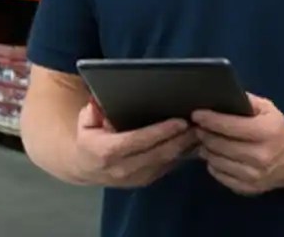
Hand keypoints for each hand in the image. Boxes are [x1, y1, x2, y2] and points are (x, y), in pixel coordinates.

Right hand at [73, 99, 199, 187]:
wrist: (86, 168)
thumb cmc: (88, 139)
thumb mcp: (84, 121)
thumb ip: (93, 111)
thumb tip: (102, 102)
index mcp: (106, 151)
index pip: (138, 141)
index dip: (160, 132)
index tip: (179, 121)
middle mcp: (122, 168)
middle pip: (158, 153)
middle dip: (181, 139)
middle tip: (198, 123)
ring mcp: (135, 178)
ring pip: (166, 162)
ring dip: (184, 147)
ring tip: (199, 131)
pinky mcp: (145, 181)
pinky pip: (167, 167)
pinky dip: (180, 155)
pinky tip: (190, 142)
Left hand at [192, 94, 283, 195]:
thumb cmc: (274, 129)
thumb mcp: (266, 109)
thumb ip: (244, 101)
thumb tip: (218, 96)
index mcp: (267, 132)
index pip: (230, 126)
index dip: (209, 119)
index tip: (196, 114)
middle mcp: (262, 156)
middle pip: (219, 144)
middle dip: (204, 134)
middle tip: (197, 127)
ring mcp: (255, 175)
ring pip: (215, 161)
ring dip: (206, 149)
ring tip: (204, 140)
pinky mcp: (247, 188)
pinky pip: (218, 175)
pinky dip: (212, 164)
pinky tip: (214, 155)